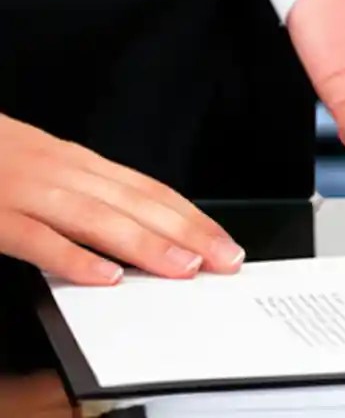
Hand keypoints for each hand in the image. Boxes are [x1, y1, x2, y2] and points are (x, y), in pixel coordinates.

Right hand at [0, 115, 244, 285]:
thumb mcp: (38, 164)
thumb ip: (81, 191)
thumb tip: (131, 226)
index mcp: (74, 161)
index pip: (148, 189)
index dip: (190, 216)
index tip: (225, 241)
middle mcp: (58, 170)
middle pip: (135, 202)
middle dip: (187, 232)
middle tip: (225, 260)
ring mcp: (23, 190)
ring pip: (96, 219)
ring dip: (145, 245)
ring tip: (184, 269)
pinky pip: (35, 239)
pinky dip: (72, 257)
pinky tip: (105, 277)